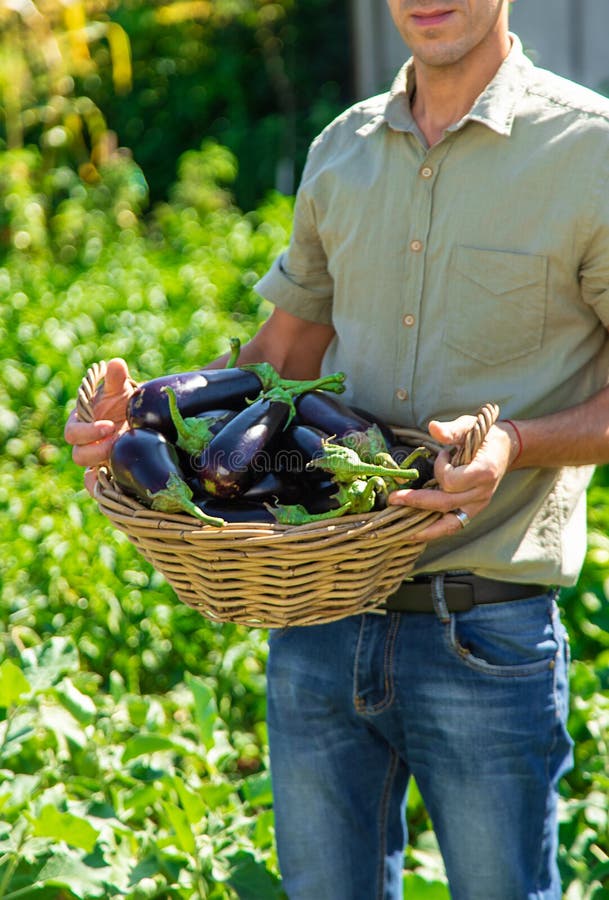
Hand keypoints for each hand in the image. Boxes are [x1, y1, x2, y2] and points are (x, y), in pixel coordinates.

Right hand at [64, 358, 135, 494]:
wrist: (139, 421)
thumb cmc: (123, 403)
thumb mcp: (121, 391)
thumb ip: (115, 380)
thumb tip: (116, 363)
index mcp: (80, 424)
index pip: (74, 433)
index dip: (89, 432)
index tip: (109, 425)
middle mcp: (85, 445)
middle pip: (79, 455)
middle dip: (97, 450)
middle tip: (117, 441)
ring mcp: (96, 461)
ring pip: (88, 472)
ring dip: (102, 466)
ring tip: (121, 456)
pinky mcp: (109, 473)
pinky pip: (99, 487)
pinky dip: (101, 488)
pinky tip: (114, 485)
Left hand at [388, 415, 515, 541]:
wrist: (505, 449)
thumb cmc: (484, 436)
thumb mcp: (469, 426)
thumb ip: (451, 430)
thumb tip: (433, 427)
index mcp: (483, 471)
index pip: (451, 480)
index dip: (440, 468)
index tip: (441, 455)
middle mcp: (482, 493)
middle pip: (445, 504)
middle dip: (416, 502)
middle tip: (392, 499)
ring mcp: (478, 505)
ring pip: (449, 524)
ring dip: (424, 528)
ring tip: (400, 530)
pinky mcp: (472, 512)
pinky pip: (452, 526)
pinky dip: (433, 531)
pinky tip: (415, 533)